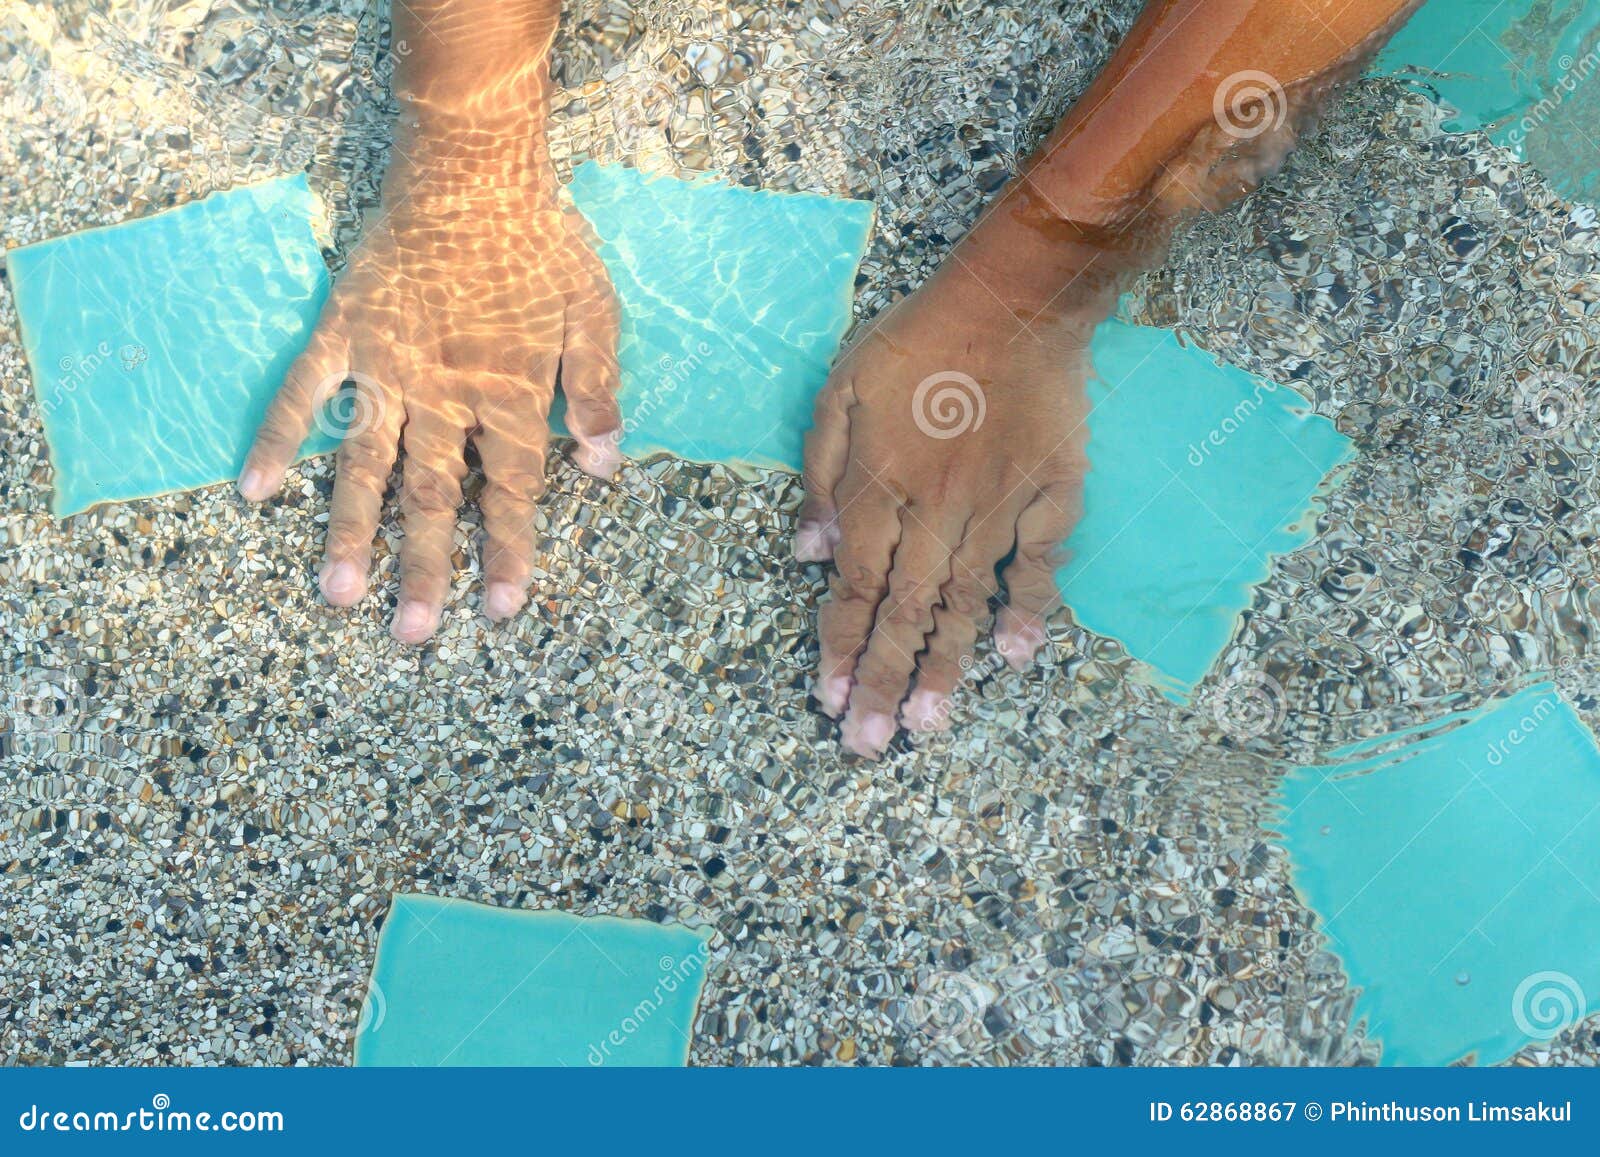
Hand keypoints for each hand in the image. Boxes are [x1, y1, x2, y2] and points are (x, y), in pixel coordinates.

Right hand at [238, 130, 621, 643]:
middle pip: (433, 495)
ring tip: (337, 593)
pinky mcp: (344, 333)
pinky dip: (280, 438)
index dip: (508, 552)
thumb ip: (594, 389)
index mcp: (508, 395)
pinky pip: (304, 392)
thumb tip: (603, 463)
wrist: (472, 170)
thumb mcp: (593, 313)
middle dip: (424, 568)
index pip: (511, 492)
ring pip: (368, 462)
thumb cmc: (542, 244)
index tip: (501, 609)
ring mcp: (388, 367)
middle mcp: (446, 394)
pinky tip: (256, 490)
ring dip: (353, 530)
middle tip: (410, 635)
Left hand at [796, 255, 1090, 757]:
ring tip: (932, 726)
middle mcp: (938, 512)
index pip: (857, 588)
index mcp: (881, 489)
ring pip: (966, 601)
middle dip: (886, 683)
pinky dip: (1029, 609)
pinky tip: (1017, 656)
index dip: (842, 648)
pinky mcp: (1051, 495)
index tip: (831, 704)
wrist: (1015, 301)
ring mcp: (999, 508)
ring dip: (947, 667)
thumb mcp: (841, 390)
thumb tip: (811, 554)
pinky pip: (1040, 564)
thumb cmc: (918, 342)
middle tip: (871, 748)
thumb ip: (822, 475)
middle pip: (906, 611)